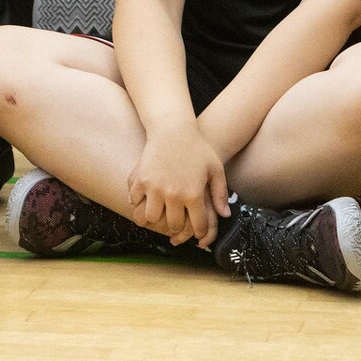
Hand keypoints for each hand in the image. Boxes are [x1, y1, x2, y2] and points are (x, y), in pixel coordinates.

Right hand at [126, 125, 229, 247]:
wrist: (173, 129)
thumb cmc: (197, 148)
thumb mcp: (215, 169)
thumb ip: (220, 193)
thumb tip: (225, 215)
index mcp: (193, 193)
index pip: (198, 226)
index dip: (200, 232)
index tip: (198, 230)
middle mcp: (173, 194)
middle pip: (172, 225)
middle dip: (177, 228)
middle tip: (177, 223)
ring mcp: (154, 188)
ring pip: (150, 218)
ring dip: (154, 218)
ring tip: (159, 214)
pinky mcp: (140, 180)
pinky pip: (134, 201)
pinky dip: (137, 203)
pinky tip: (144, 200)